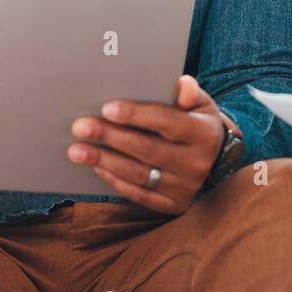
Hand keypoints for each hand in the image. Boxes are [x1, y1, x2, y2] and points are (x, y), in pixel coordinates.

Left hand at [67, 75, 225, 214]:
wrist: (215, 161)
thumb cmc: (196, 122)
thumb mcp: (201, 103)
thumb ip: (189, 91)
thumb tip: (182, 86)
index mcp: (204, 133)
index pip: (167, 121)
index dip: (136, 114)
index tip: (107, 108)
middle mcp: (196, 163)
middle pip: (146, 149)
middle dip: (110, 137)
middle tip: (80, 127)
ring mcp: (184, 187)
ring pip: (138, 174)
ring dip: (103, 161)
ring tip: (76, 150)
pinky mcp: (172, 205)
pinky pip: (138, 194)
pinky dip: (114, 180)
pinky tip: (96, 167)